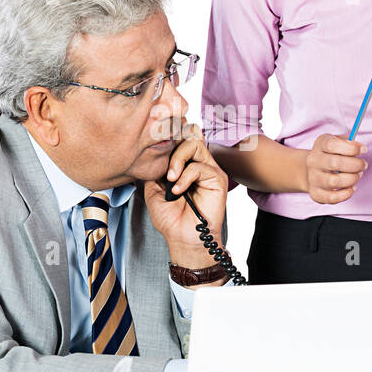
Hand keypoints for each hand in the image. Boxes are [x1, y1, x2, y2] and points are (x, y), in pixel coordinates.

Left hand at [145, 123, 228, 270]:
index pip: (179, 137)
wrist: (182, 238)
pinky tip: (178, 191)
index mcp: (184, 164)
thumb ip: (156, 167)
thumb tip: (154, 150)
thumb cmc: (170, 218)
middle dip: (171, 146)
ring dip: (178, 160)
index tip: (153, 147)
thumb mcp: (153, 188)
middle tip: (164, 169)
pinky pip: (200, 166)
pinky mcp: (218, 179)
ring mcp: (209, 170)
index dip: (168, 137)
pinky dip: (185, 177)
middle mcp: (198, 163)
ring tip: (170, 179)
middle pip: (187, 134)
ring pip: (194, 144)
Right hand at [305, 134, 366, 204]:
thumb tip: (361, 148)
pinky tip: (351, 188)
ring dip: (352, 179)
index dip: (351, 148)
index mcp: (320, 145)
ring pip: (334, 182)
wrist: (312, 170)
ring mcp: (313, 178)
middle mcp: (313, 161)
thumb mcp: (337, 142)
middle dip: (356, 165)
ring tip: (357, 176)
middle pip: (335, 163)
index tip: (363, 150)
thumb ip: (349, 142)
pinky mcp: (315, 193)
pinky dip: (346, 194)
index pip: (332, 145)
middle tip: (364, 165)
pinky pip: (332, 198)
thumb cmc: (331, 154)